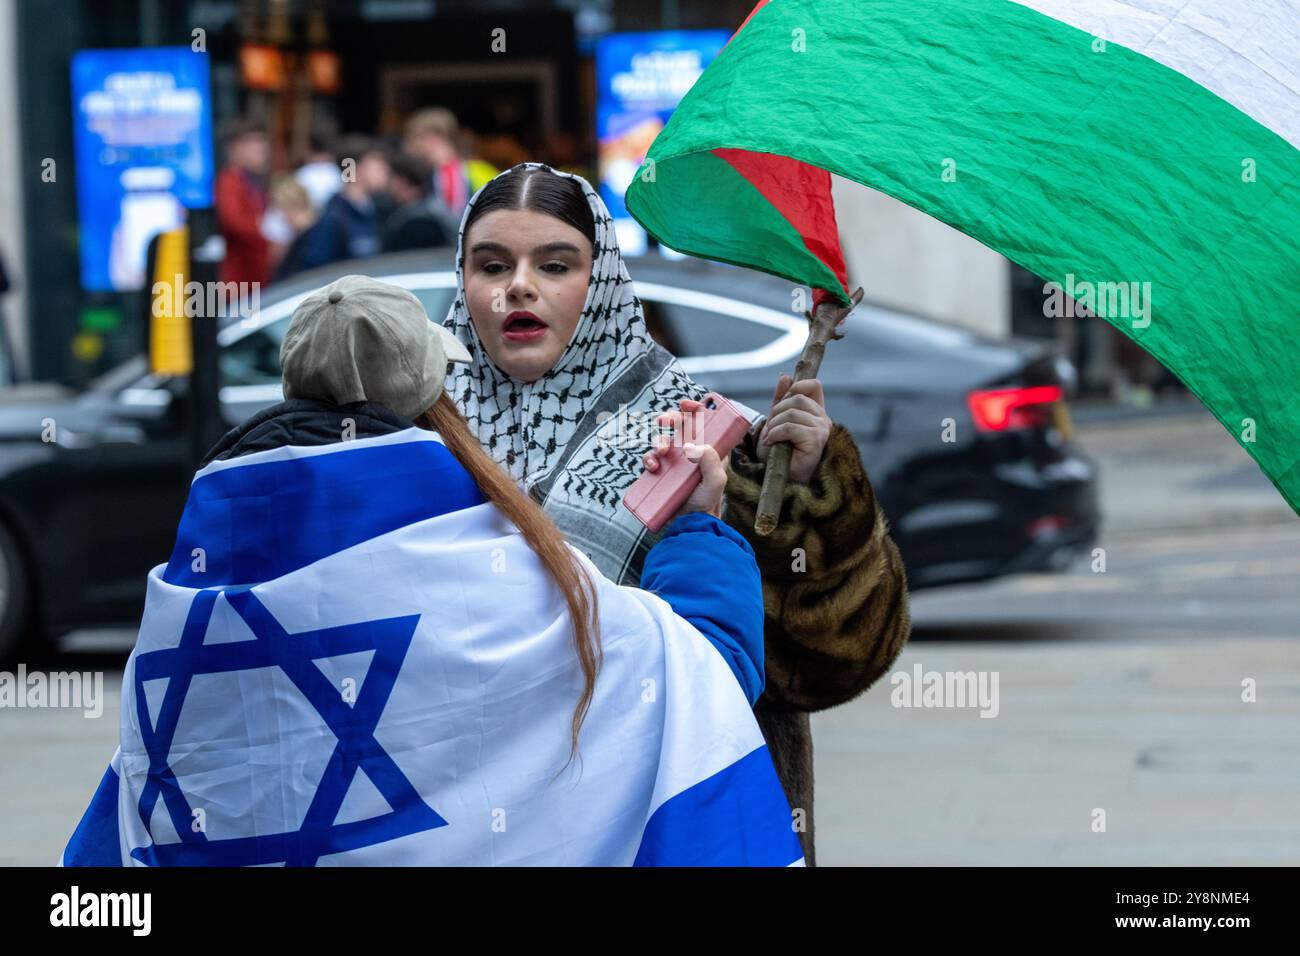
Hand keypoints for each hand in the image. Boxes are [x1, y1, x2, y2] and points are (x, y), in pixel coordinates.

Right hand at [642, 400, 729, 519]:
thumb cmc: (708, 502)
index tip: (685, 404)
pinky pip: (650, 459)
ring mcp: (675, 462)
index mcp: (709, 448)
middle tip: (664, 421)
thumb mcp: (716, 480)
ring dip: (658, 440)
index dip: (694, 408)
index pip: (702, 421)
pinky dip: (648, 458)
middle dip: (670, 418)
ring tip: (661, 452)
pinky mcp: (662, 473)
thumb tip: (689, 446)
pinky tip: (653, 467)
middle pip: (679, 425)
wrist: (691, 523)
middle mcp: (691, 451)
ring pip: (662, 440)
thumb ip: (710, 461)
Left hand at [754, 374, 831, 483]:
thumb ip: (781, 400)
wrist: (779, 477)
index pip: (813, 385)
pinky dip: (776, 434)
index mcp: (816, 412)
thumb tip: (784, 376)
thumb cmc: (779, 452)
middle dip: (777, 411)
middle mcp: (824, 419)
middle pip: (797, 398)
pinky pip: (790, 427)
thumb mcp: (776, 420)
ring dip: (774, 425)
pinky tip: (772, 443)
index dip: (795, 388)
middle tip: (770, 430)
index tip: (780, 403)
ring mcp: (822, 430)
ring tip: (771, 439)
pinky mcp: (816, 440)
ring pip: (792, 412)